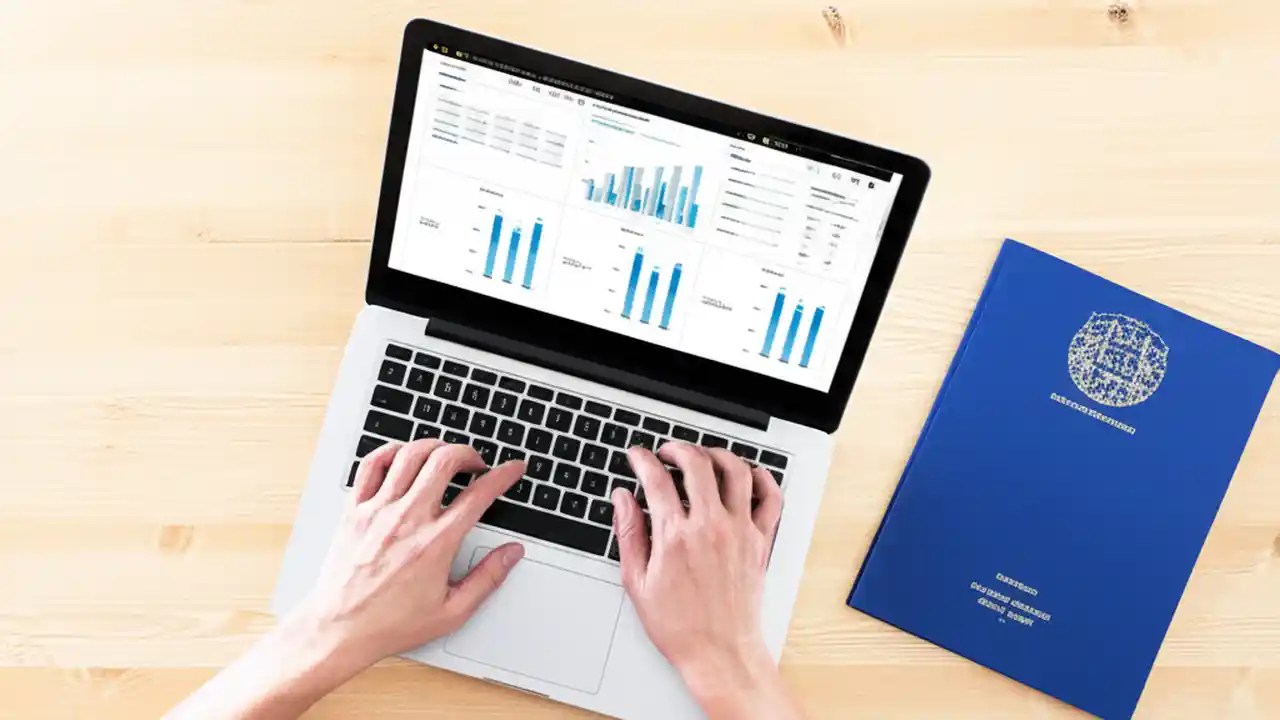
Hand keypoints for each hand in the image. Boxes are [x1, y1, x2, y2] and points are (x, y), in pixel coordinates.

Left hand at [166, 440, 524, 719]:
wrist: (339, 629)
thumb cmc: (391, 624)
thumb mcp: (452, 612)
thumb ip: (487, 579)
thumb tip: (512, 553)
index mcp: (435, 544)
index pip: (479, 495)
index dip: (503, 475)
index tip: (513, 469)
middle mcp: (407, 520)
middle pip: (444, 461)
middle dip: (468, 453)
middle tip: (476, 463)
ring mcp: (378, 511)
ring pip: (409, 454)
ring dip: (434, 447)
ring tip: (444, 456)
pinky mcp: (354, 510)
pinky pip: (371, 465)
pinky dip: (391, 451)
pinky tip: (403, 456)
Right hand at [612, 443, 802, 719]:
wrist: (719, 652)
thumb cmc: (679, 625)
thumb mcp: (637, 582)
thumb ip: (629, 533)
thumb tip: (622, 500)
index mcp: (675, 536)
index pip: (657, 478)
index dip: (643, 459)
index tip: (638, 456)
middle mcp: (710, 527)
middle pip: (697, 463)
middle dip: (678, 448)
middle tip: (667, 452)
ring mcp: (740, 531)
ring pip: (736, 471)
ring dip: (717, 454)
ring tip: (703, 457)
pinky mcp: (760, 541)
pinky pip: (770, 498)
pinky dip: (762, 479)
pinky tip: (747, 475)